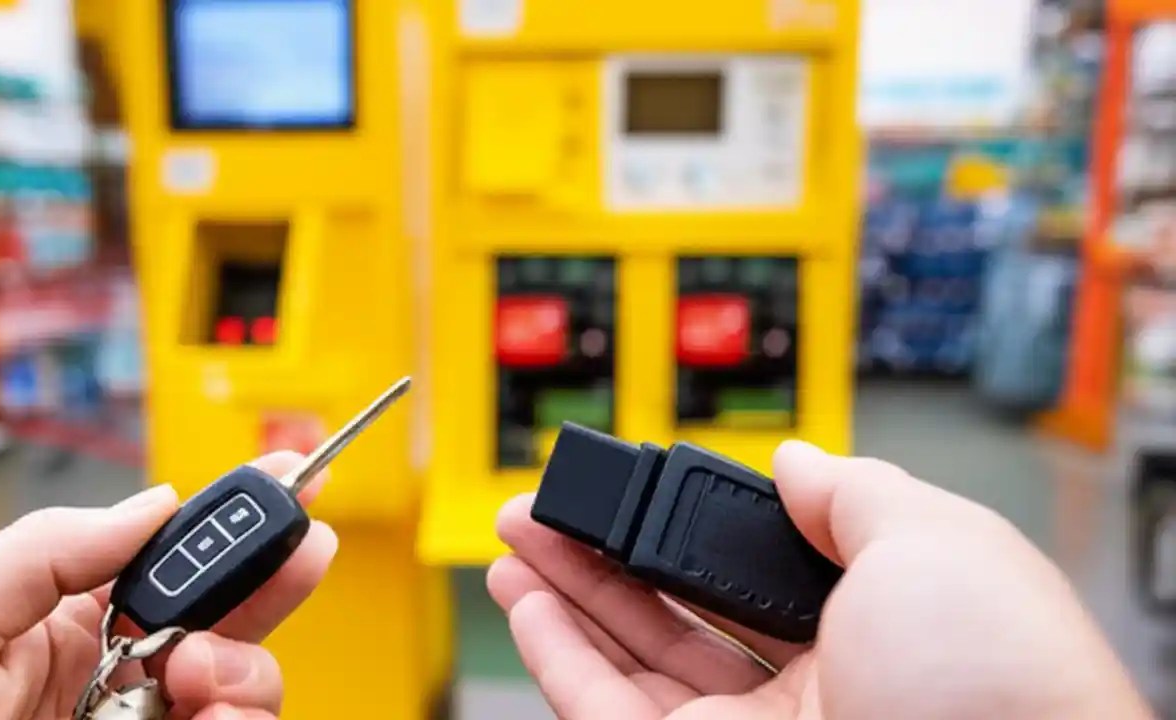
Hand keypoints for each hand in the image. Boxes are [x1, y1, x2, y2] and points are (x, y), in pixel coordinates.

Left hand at [0, 452, 336, 719]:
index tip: (295, 478)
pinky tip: (210, 718)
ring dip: (248, 671)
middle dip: (272, 584)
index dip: (238, 520)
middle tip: (292, 561)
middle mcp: (119, 681)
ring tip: (198, 677)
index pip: (174, 562)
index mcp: (67, 623)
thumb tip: (155, 503)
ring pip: (247, 693)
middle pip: (235, 619)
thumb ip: (49, 550)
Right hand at [490, 441, 1152, 719]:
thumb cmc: (1001, 685)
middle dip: (607, 551)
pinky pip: (606, 713)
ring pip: (633, 659)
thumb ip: (853, 494)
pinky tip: (529, 602)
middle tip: (551, 507)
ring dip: (567, 597)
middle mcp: (811, 684)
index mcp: (875, 623)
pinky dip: (556, 658)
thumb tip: (797, 460)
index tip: (642, 482)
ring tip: (519, 544)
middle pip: (680, 608)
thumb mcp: (936, 543)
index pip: (757, 562)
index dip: (689, 521)